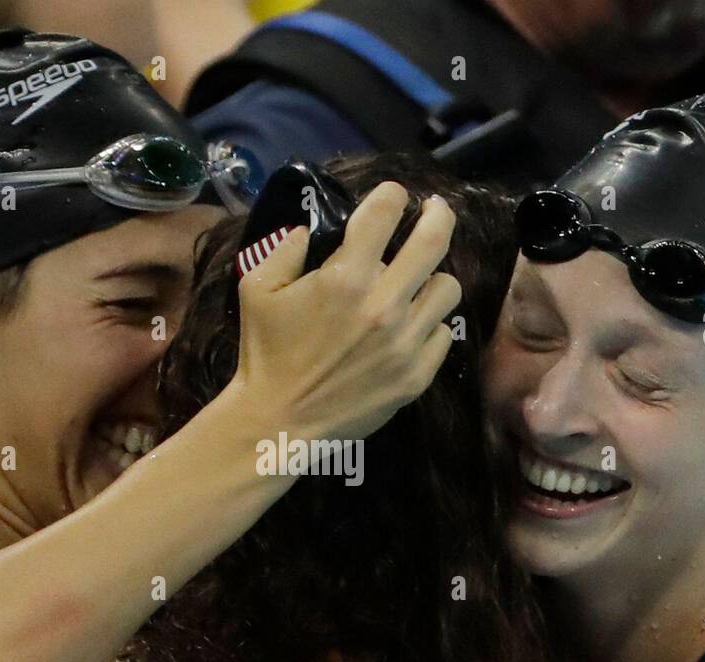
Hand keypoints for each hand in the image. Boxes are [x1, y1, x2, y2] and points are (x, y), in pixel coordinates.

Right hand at [231, 182, 461, 444]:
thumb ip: (285, 248)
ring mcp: (405, 342)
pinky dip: (429, 325)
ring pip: (448, 287)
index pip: (385, 211)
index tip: (392, 197)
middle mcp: (383, 304)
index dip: (391, 195)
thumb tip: (311, 227)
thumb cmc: (265, 354)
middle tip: (434, 210)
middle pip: (435, 238)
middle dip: (438, 213)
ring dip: (432, 277)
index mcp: (345, 276)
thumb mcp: (257, 289)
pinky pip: (443, 334)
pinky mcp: (416, 375)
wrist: (278, 423)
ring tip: (418, 282)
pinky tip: (411, 327)